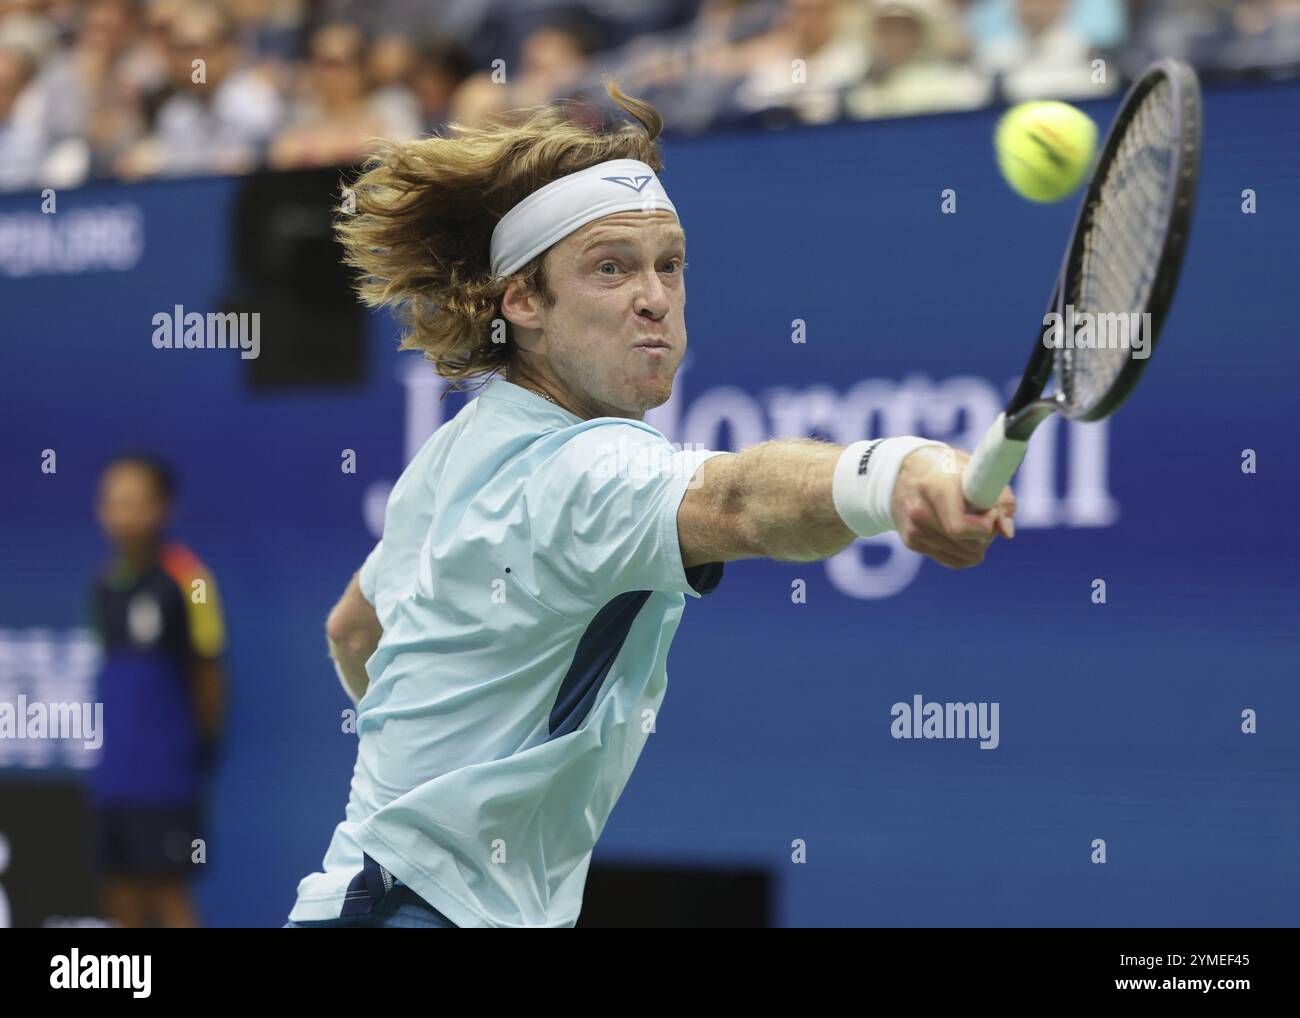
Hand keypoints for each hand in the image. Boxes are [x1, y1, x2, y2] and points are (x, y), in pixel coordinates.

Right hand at [890, 445, 1015, 568]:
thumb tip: (1006, 533)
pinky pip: (952, 561)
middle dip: (987, 537)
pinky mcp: (912, 542)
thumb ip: (1000, 499)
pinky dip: (965, 551)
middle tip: (988, 519)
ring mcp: (913, 530)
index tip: (990, 511)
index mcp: (935, 489)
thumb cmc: (947, 467)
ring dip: (978, 546)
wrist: (902, 468)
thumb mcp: (975, 470)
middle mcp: (919, 512)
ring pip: (963, 558)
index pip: (960, 528)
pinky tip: (964, 533)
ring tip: (975, 524)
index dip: (985, 526)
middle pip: (968, 546)